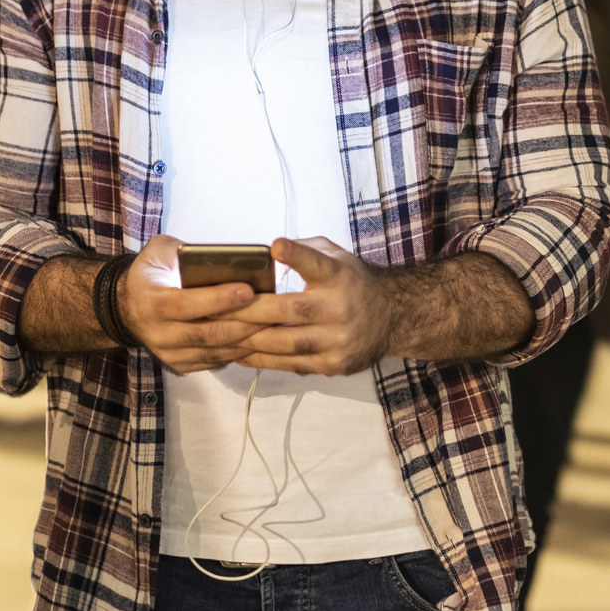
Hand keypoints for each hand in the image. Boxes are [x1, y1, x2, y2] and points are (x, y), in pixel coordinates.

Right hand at [116, 234, 269, 374]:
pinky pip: (215, 361)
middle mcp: (159, 333)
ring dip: (246, 340)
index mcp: (153, 302)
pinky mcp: (181, 365)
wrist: (127, 308)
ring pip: (215, 351)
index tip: (248, 289)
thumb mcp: (160, 251)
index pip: (187, 304)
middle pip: (207, 333)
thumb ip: (185, 251)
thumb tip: (224, 257)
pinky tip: (260, 339)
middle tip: (273, 310)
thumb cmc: (151, 274)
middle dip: (243, 322)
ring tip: (274, 326)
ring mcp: (170, 353)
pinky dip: (239, 351)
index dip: (218, 299)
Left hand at [231, 237, 393, 376]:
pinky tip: (241, 354)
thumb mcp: (336, 256)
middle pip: (290, 311)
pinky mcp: (335, 363)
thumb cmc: (352, 282)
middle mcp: (341, 308)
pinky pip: (293, 364)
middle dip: (249, 311)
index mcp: (340, 276)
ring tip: (221, 335)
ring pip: (287, 343)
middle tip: (214, 307)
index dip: (297, 255)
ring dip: (250, 340)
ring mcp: (339, 340)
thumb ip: (304, 251)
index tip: (276, 246)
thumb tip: (264, 253)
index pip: (317, 263)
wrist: (395, 317)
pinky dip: (264, 361)